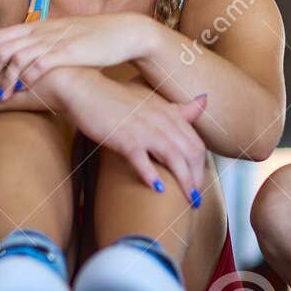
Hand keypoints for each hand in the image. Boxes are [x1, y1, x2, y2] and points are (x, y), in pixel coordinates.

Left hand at [0, 13, 154, 102]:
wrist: (125, 32)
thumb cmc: (95, 38)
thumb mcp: (64, 36)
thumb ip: (44, 43)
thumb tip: (26, 57)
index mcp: (40, 26)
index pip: (1, 34)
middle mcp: (44, 31)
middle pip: (3, 46)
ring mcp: (56, 41)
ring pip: (17, 56)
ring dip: (3, 77)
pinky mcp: (69, 52)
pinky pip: (40, 64)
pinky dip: (26, 78)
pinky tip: (19, 92)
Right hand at [56, 72, 208, 206]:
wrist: (85, 91)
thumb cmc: (116, 100)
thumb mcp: (152, 102)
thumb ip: (179, 108)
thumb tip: (205, 99)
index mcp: (169, 113)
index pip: (197, 143)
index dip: (202, 167)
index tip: (198, 184)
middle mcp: (161, 120)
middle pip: (191, 153)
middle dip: (197, 179)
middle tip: (195, 199)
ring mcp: (144, 129)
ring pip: (174, 158)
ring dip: (184, 182)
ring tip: (188, 200)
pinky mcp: (125, 138)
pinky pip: (142, 160)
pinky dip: (152, 175)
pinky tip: (158, 188)